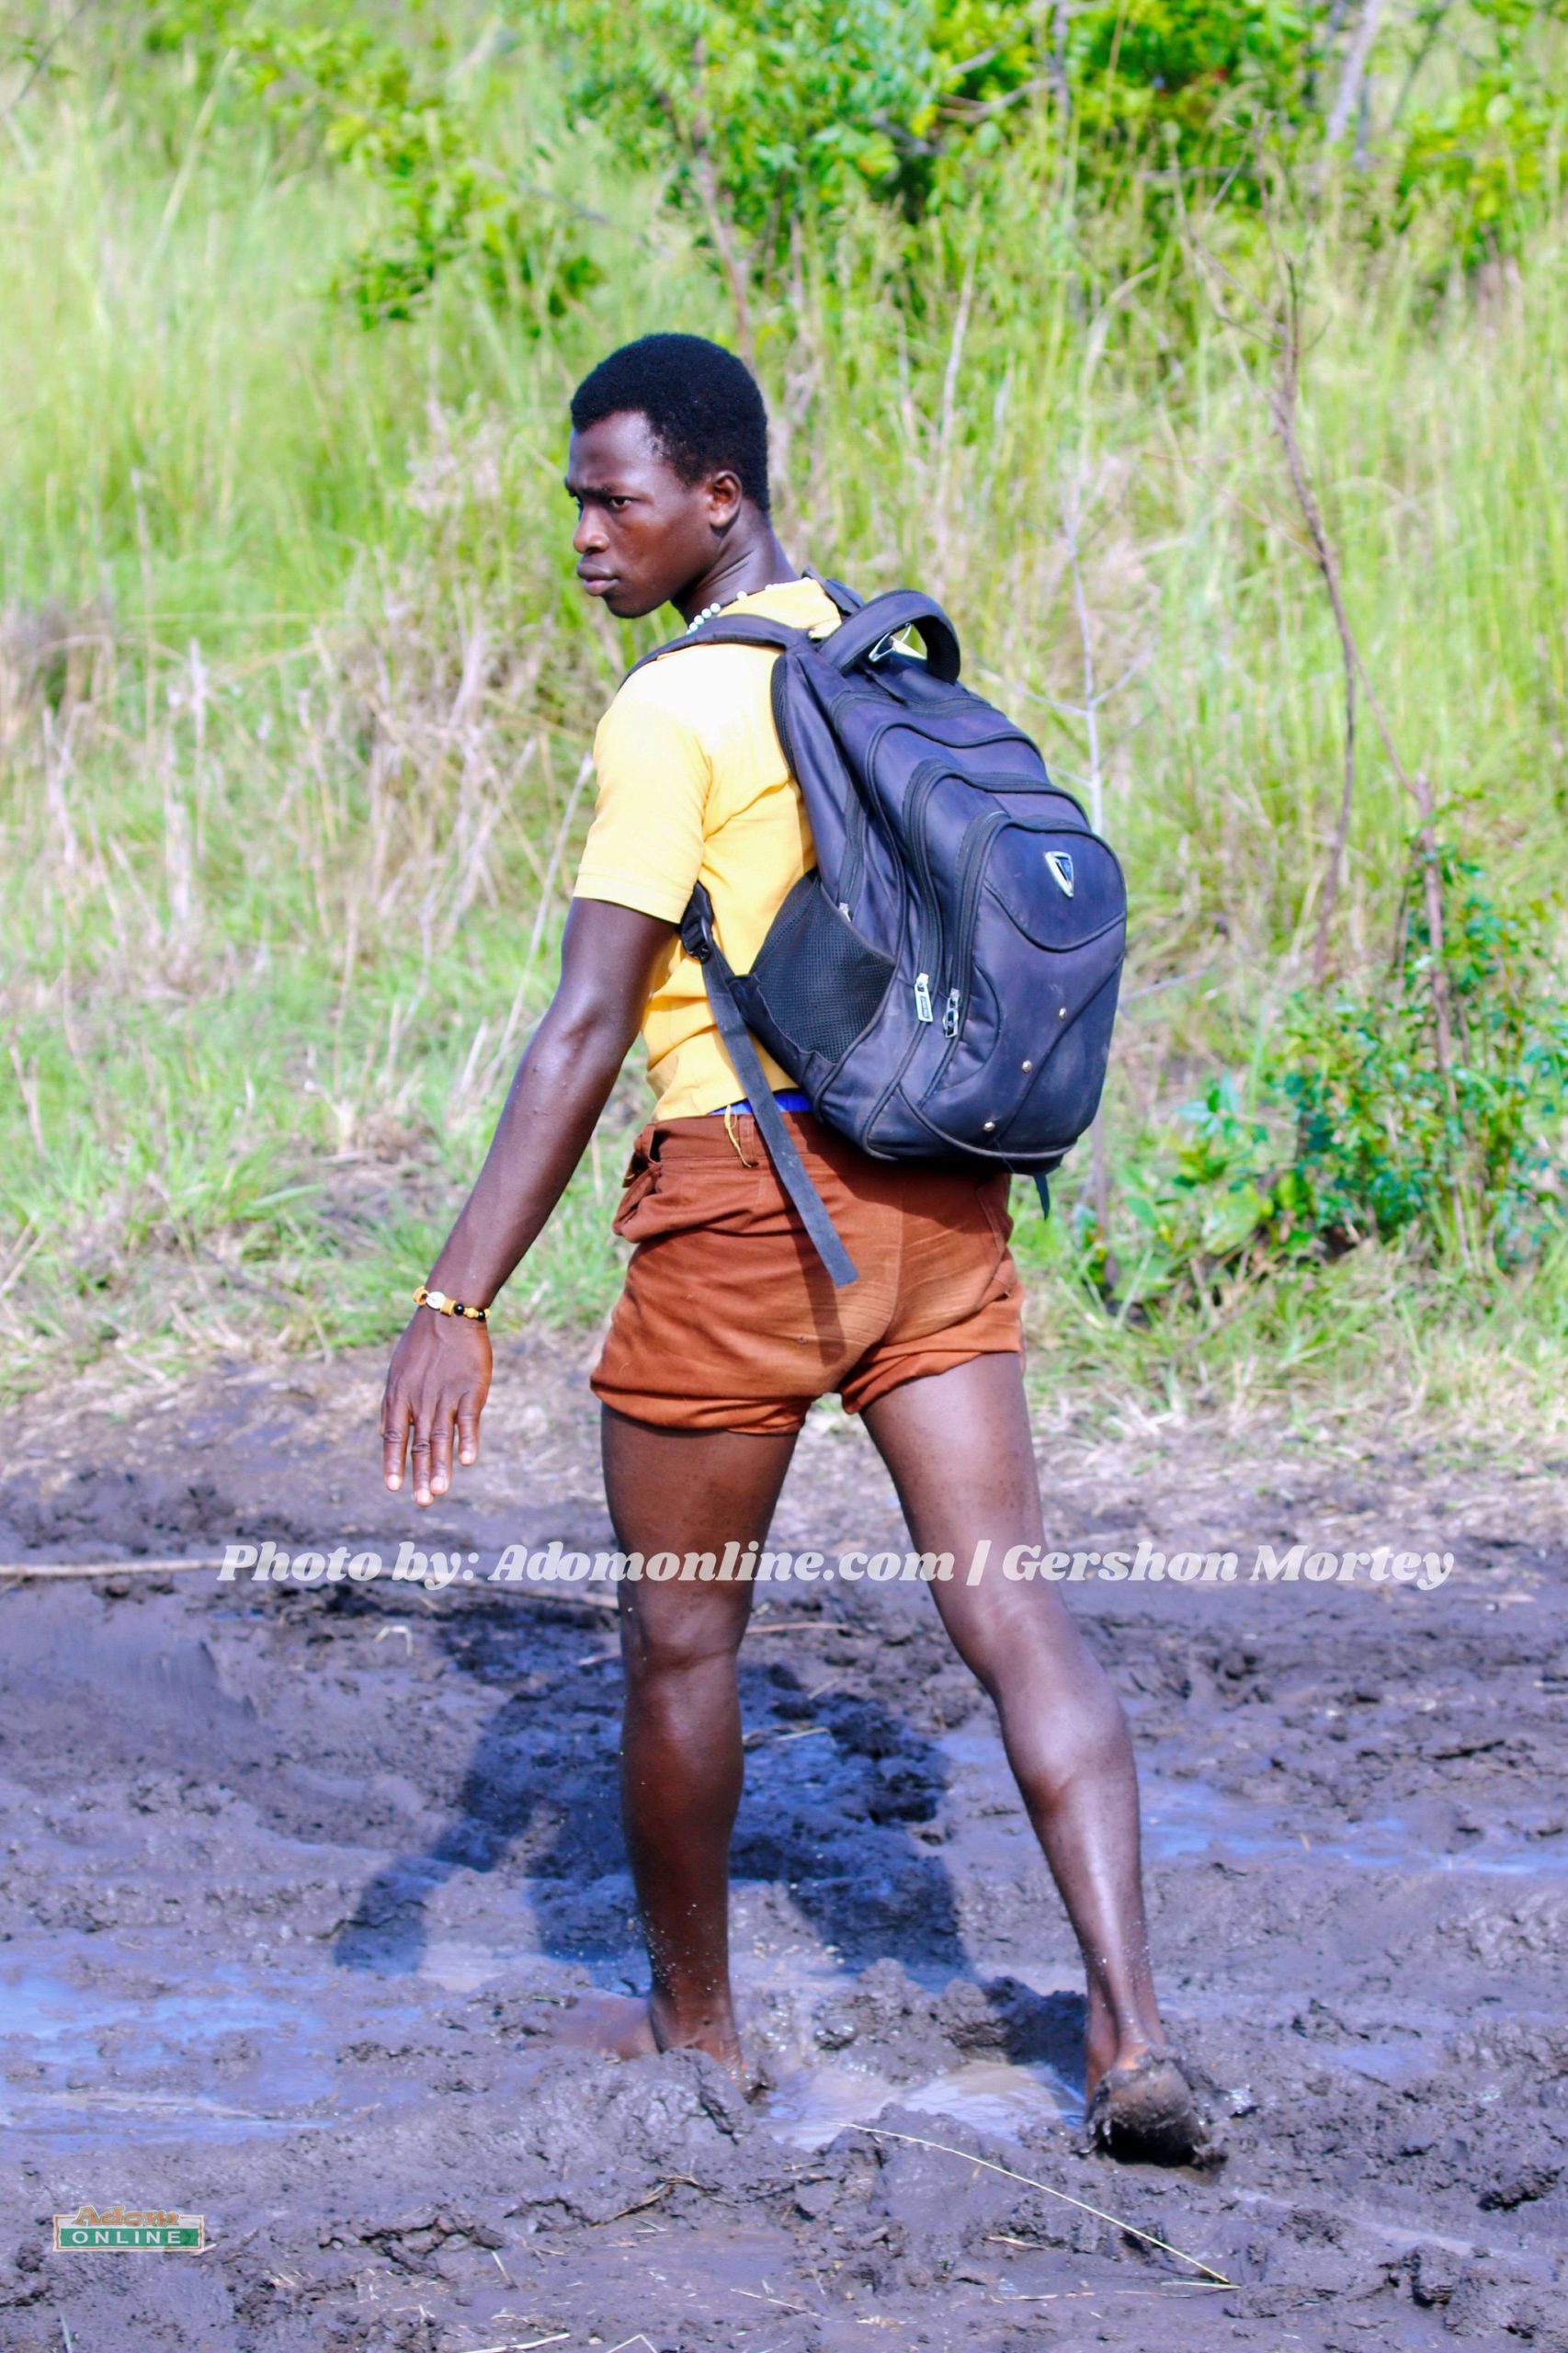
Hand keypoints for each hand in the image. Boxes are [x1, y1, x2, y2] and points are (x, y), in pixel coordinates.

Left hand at [379, 1310, 492, 1507]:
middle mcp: (420, 1399)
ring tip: (439, 1491)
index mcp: (399, 1396)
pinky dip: (467, 1440)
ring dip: (440, 1466)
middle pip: (418, 1443)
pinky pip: (467, 1419)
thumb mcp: (397, 1371)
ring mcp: (446, 1395)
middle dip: (419, 1474)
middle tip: (422, 1502)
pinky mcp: (471, 1390)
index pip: (393, 1436)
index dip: (393, 1462)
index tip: (393, 1487)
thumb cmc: (422, 1344)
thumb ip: (393, 1404)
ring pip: (441, 1436)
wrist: (448, 1313)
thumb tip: (384, 1432)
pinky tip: (467, 1460)